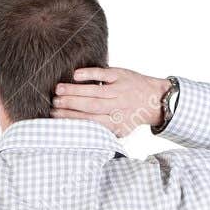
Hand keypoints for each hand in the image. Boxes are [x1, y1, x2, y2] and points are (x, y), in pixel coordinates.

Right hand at [51, 68, 170, 136]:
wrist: (156, 100)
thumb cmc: (132, 116)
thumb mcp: (121, 130)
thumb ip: (104, 132)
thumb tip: (79, 134)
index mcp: (116, 123)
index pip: (90, 121)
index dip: (72, 119)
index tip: (55, 117)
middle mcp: (118, 107)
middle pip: (90, 106)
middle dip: (70, 105)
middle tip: (53, 104)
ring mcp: (120, 90)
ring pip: (94, 91)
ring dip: (74, 90)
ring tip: (58, 90)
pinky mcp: (121, 75)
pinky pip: (103, 74)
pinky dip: (89, 74)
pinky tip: (75, 75)